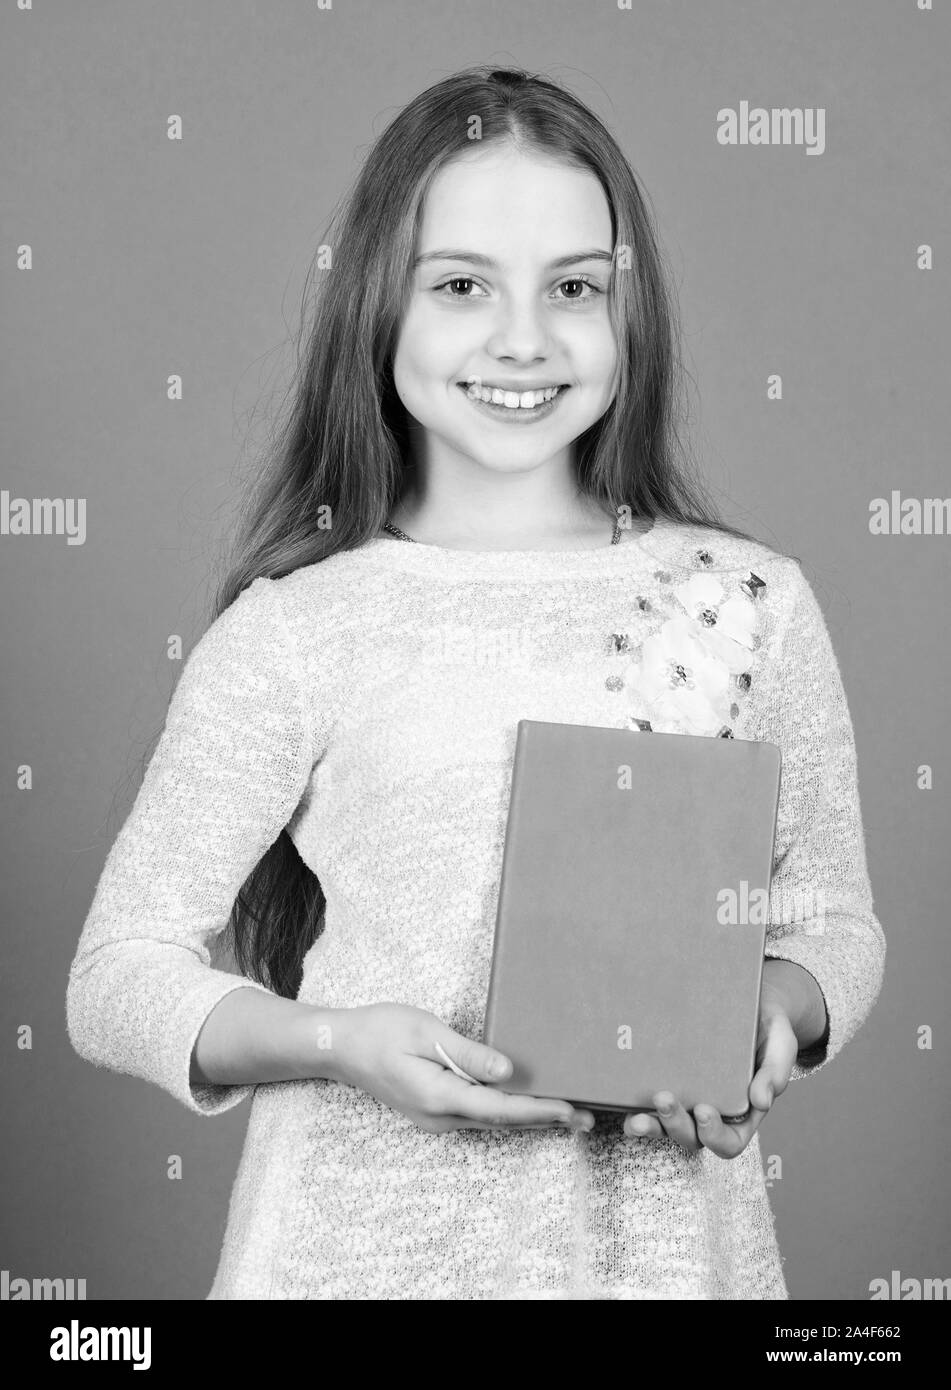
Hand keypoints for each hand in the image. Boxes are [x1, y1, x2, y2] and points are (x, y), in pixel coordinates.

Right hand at [333, 1002, 595, 1134]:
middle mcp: (440, 1117)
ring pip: (493, 1122)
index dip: (539, 1110)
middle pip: (503, 1122)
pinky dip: (509, 1112)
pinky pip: (480, 1116)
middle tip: (589, 1118)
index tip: (571, 1109)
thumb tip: (508, 1072)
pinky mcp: (436, 1111)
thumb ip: (468, 1054)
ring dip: (530, 1118)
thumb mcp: (425, 1031)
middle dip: (545, 1119)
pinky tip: (528, 1103)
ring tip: (570, 1113)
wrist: (340, 1048)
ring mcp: (437, 1119)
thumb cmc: (380, 1031)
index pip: (500, 1109)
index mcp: (439, 1096)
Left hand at [621, 969, 804, 1156]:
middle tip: (663, 1098)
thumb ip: (775, 1073)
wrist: (751, 1002)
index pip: (729, 1143)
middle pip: (691, 1138)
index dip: (714, 1136)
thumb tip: (761, 1101)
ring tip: (635, 1114)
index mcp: (742, 1114)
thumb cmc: (768, 1028)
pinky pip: (646, 1102)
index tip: (705, 1110)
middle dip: (674, 1125)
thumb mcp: (780, 1045)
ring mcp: (687, 1100)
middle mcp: (711, 1114)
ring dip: (649, 1125)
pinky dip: (633, 1105)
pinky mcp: (666, 1080)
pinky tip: (620, 1096)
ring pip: (664, 1126)